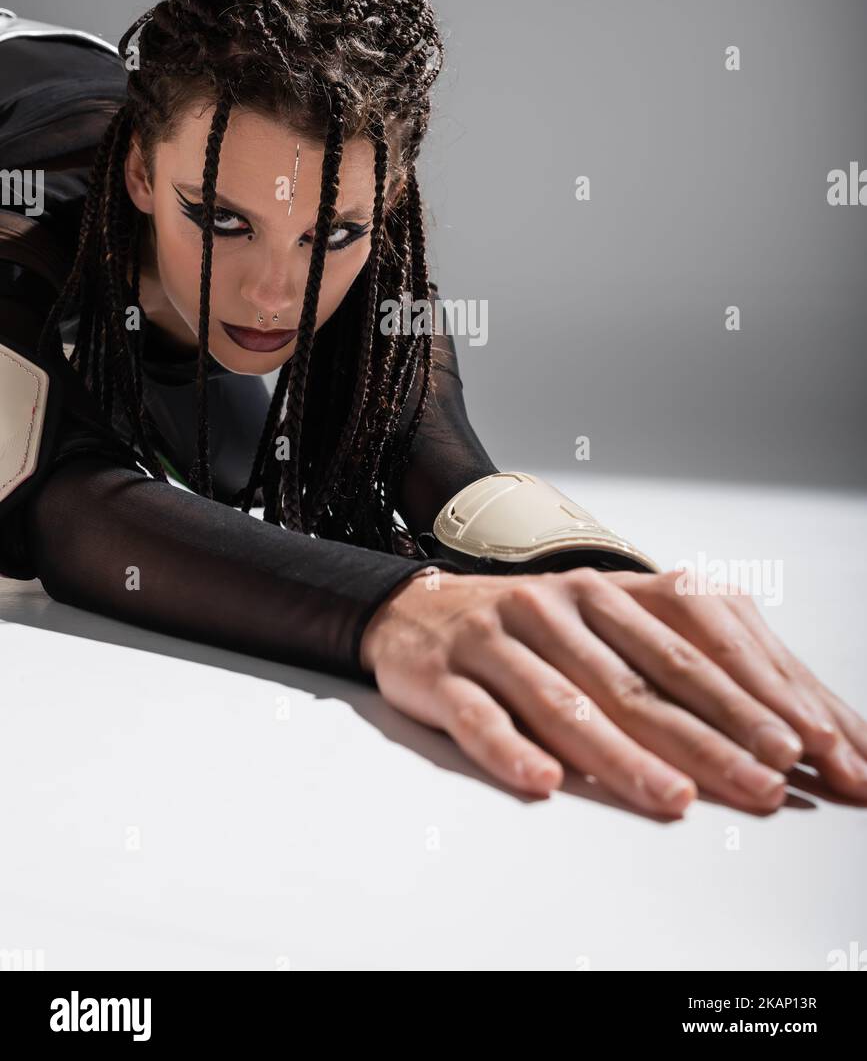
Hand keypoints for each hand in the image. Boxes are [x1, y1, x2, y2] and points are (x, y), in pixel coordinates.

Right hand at [359, 566, 866, 815]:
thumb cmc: (529, 628)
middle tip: (765, 785)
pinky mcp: (445, 675)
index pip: (694, 645)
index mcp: (610, 592)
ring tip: (673, 798)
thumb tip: (777, 729)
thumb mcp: (604, 630)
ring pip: (567, 701)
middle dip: (713, 739)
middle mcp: (559, 605)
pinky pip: (480, 717)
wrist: (414, 609)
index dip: (753, 697)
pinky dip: (511, 749)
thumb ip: (674, 669)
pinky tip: (542, 782)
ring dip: (624, 756)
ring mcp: (500, 636)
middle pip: (642, 680)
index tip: (808, 747)